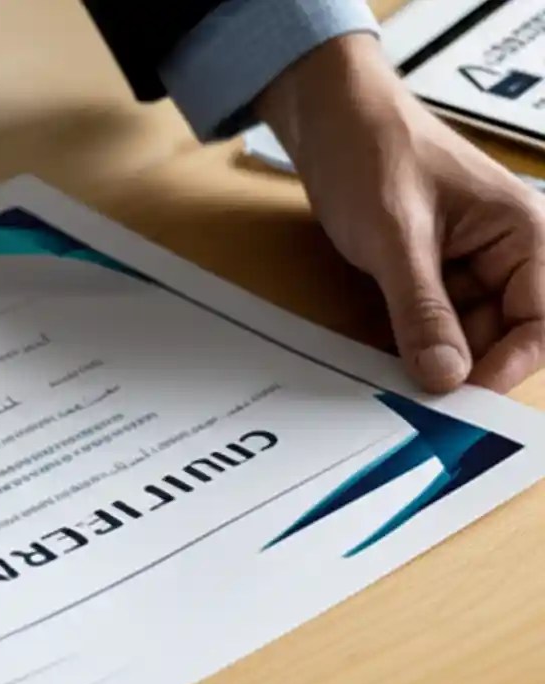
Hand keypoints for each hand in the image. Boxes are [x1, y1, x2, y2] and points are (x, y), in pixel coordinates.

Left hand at [258, 33, 544, 393]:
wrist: (327, 116)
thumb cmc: (372, 149)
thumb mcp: (396, 237)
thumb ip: (422, 309)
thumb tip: (447, 375)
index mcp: (524, 233)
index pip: (540, 321)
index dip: (507, 365)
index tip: (463, 398)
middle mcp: (506, 251)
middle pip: (504, 334)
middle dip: (465, 365)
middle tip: (420, 399)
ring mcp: (467, 263)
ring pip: (465, 333)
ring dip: (434, 356)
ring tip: (395, 376)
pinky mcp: (431, 270)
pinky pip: (432, 320)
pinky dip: (412, 339)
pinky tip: (387, 355)